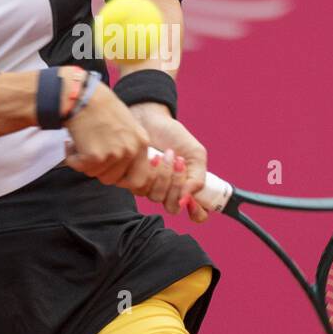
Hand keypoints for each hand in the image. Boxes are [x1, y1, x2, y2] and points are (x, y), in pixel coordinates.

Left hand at [128, 102, 209, 222]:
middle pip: (173, 207)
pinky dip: (151, 172)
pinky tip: (154, 157)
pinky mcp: (135, 180)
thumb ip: (197, 177)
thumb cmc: (175, 136)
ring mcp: (152, 188)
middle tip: (179, 163)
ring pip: (157, 197)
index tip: (194, 202)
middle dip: (177, 185)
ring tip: (168, 154)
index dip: (197, 212)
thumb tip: (187, 199)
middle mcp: (170, 192)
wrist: (151, 120)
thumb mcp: (195, 153)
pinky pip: (142, 188)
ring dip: (164, 175)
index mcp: (189, 188)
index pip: (196, 213)